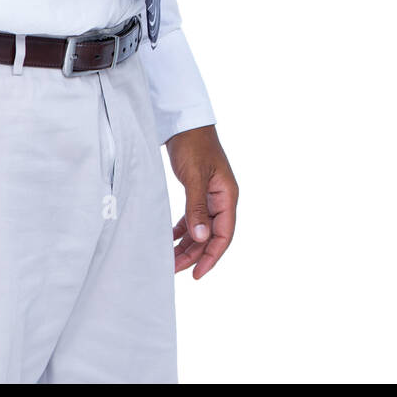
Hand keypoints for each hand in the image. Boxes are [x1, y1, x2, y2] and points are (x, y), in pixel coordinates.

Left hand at [167, 125, 237, 279]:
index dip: (212, 256)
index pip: (224, 234)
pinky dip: (182, 231)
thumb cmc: (194, 145)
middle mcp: (221, 199)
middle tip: (173, 269)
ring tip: (169, 260)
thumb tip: (201, 238)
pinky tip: (170, 239)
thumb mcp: (194, 177)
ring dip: (187, 245)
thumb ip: (197, 208)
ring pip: (201, 229)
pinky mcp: (197, 192)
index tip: (196, 274)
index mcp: (227, 196)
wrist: (184, 122)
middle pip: (212, 235)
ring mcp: (210, 196)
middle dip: (194, 254)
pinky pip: (192, 218)